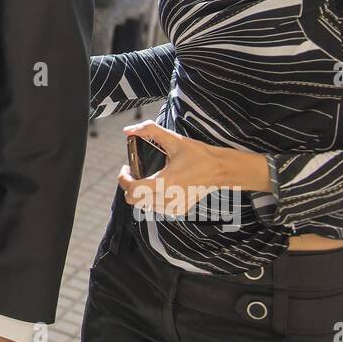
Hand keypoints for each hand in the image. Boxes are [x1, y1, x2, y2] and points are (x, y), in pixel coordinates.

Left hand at [118, 120, 269, 216]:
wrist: (219, 170)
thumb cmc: (197, 154)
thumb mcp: (173, 139)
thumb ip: (149, 130)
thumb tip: (127, 130)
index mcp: (165, 182)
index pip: (132, 190)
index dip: (123, 179)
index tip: (126, 168)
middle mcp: (169, 198)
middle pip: (133, 200)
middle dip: (129, 186)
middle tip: (134, 173)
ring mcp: (174, 207)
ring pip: (144, 205)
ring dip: (140, 193)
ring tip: (147, 178)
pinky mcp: (179, 210)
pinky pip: (156, 208)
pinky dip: (152, 198)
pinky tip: (159, 186)